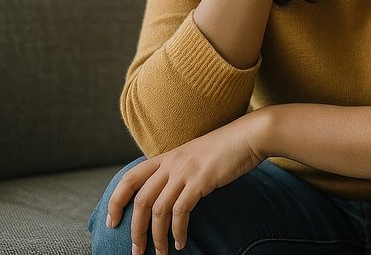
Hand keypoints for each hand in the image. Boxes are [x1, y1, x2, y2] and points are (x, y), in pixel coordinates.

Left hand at [106, 113, 265, 252]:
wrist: (248, 136)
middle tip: (136, 250)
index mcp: (166, 157)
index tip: (112, 221)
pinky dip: (178, 231)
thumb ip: (178, 170)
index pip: (129, 178)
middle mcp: (171, 164)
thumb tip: (167, 192)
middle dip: (135, 230)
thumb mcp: (193, 155)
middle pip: (140, 201)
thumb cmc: (225, 148)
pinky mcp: (201, 181)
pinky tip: (181, 241)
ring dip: (156, 236)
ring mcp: (185, 172)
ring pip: (158, 210)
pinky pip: (181, 212)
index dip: (116, 201)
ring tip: (159, 253)